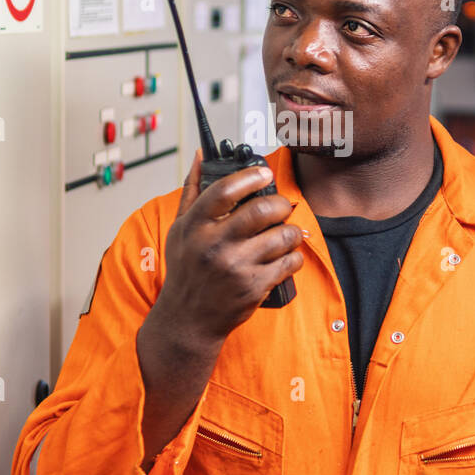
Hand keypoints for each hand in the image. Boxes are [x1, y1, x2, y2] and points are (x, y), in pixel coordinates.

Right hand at [149, 149, 302, 350]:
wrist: (188, 318)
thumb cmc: (185, 269)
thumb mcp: (180, 229)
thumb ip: (192, 190)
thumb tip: (202, 156)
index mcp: (195, 225)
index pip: (225, 190)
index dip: (251, 177)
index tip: (265, 174)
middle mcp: (214, 245)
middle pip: (262, 211)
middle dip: (281, 204)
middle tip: (282, 207)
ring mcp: (235, 267)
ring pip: (282, 236)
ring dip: (292, 231)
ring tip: (287, 232)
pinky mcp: (253, 287)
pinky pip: (288, 263)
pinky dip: (294, 257)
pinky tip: (286, 256)